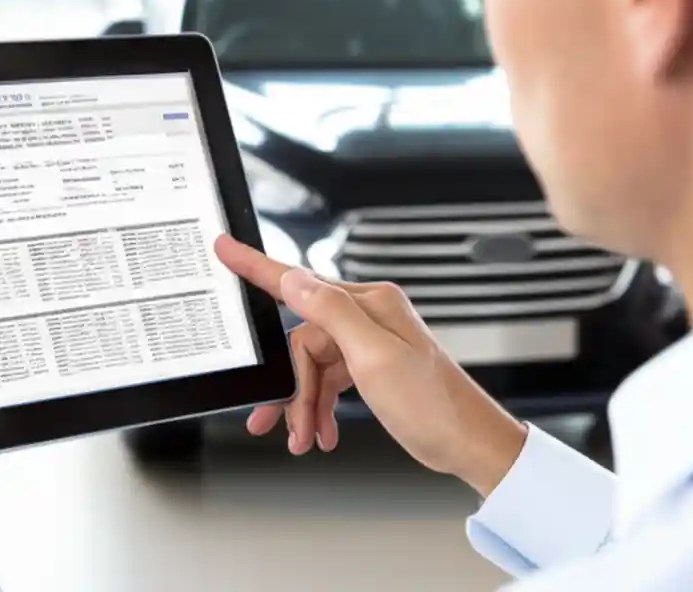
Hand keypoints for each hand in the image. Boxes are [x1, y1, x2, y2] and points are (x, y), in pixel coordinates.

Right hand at [215, 236, 527, 495]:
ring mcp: (370, 343)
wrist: (467, 442)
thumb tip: (295, 278)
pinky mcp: (372, 368)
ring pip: (313, 368)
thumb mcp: (375, 357)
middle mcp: (368, 317)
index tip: (225, 249)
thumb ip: (332, 313)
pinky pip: (330, 381)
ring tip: (305, 437)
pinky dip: (321, 408)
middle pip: (303, 342)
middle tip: (283, 423)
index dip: (257, 266)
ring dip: (304, 405)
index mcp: (369, 304)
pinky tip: (323, 431)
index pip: (300, 282)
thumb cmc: (432, 404)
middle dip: (291, 387)